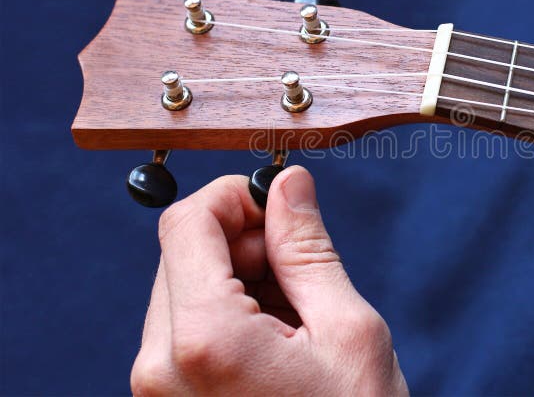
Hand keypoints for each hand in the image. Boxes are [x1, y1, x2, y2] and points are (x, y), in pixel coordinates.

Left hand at [130, 167, 407, 395]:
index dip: (233, 196)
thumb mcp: (347, 329)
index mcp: (204, 340)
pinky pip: (185, 325)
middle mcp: (160, 365)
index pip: (186, 223)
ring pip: (183, 286)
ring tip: (296, 312)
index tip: (277, 205)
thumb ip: (307, 247)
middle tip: (299, 265)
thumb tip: (287, 185)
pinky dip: (229, 310)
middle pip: (182, 252)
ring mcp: (158, 388)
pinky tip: (276, 336)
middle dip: (241, 240)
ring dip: (238, 276)